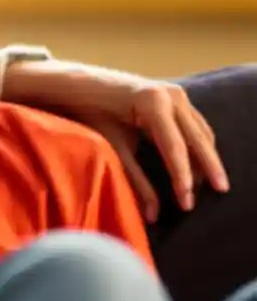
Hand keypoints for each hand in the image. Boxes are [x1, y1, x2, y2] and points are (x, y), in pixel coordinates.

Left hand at [3, 60, 226, 221]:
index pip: (174, 147)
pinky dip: (200, 145)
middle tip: (219, 193)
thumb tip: (153, 215)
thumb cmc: (90, 114)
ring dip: (206, 157)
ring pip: (201, 131)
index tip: (187, 204)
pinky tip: (200, 165)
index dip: (182, 178)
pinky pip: (195, 125)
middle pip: (197, 138)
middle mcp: (170, 94)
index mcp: (152, 102)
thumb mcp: (110, 147)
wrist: (80, 85)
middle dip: (208, 168)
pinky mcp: (176, 97)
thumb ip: (134, 179)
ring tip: (211, 185)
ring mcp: (175, 92)